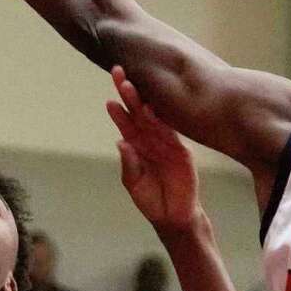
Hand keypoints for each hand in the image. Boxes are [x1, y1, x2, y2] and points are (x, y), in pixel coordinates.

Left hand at [107, 66, 199, 233]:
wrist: (174, 217)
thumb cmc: (152, 200)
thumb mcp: (135, 184)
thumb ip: (129, 165)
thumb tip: (121, 142)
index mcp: (138, 146)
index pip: (127, 124)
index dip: (118, 110)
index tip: (108, 98)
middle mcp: (151, 140)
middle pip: (138, 113)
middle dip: (128, 94)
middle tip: (117, 74)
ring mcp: (167, 144)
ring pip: (153, 118)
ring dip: (141, 103)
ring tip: (128, 86)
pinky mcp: (181, 152)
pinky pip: (170, 134)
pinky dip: (161, 122)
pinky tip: (151, 109)